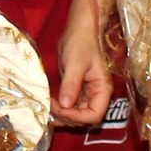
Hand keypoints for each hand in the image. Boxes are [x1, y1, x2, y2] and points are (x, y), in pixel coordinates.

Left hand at [51, 13, 112, 127]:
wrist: (78, 31)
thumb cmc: (80, 43)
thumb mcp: (75, 63)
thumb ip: (71, 84)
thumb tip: (64, 105)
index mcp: (102, 90)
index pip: (94, 115)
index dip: (77, 117)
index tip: (60, 109)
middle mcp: (96, 96)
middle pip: (84, 119)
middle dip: (67, 117)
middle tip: (50, 108)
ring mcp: (85, 94)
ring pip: (75, 115)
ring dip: (62, 116)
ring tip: (47, 107)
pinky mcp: (75, 91)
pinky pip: (69, 106)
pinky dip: (59, 109)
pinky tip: (49, 104)